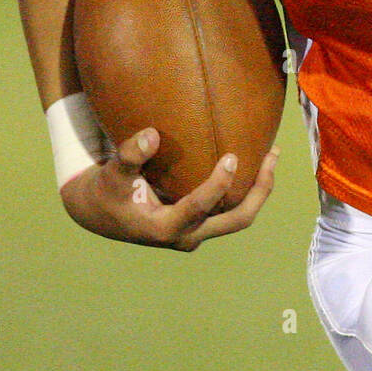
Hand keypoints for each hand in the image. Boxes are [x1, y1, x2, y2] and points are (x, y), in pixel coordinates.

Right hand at [60, 127, 277, 251]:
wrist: (99, 214)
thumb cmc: (106, 192)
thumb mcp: (111, 174)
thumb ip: (129, 156)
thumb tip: (152, 134)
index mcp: (164, 228)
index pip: (200, 208)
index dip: (219, 185)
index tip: (232, 156)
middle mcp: (187, 236)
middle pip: (237, 220)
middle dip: (259, 190)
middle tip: (271, 156)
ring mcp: (197, 232)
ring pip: (239, 217)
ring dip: (259, 189)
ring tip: (271, 154)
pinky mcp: (201, 224)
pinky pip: (231, 209)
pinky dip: (246, 188)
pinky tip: (254, 161)